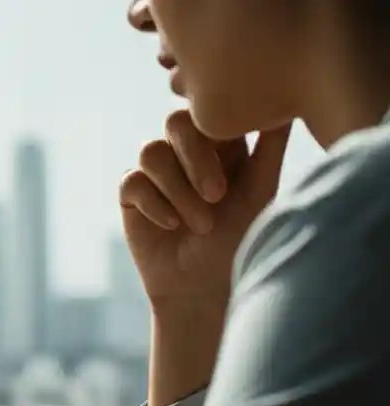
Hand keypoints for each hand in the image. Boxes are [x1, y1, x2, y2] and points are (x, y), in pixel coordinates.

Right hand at [118, 110, 290, 405]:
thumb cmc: (239, 240)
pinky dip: (155, 205)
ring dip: (178, 190)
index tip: (236, 165)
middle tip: (217, 196)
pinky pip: (133, 182)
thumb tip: (286, 106)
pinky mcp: (130, 195)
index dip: (218, 131)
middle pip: (175, 122)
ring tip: (200, 224)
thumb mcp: (260, 190)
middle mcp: (184, 151)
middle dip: (196, 159)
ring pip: (152, 152)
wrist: (204, 287)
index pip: (209, 113)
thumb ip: (270, 147)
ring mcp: (155, 172)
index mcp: (219, 143)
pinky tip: (172, 226)